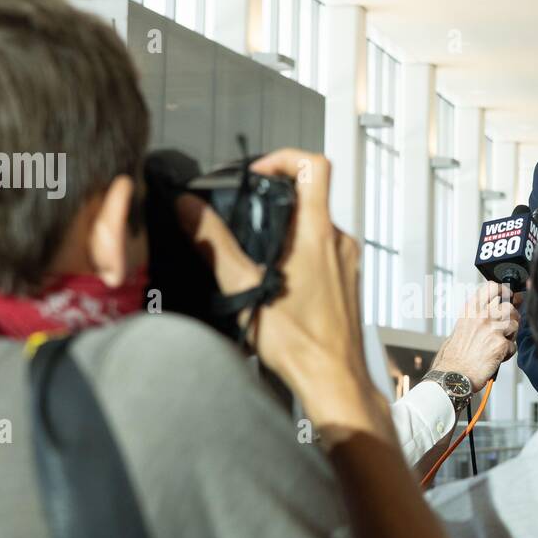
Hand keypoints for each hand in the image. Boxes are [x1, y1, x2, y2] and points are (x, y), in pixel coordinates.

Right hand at [175, 149, 382, 433]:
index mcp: (317, 233)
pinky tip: (276, 282)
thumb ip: (214, 244)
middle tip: (245, 218)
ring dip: (286, 231)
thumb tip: (188, 208)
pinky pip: (324, 252)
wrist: (334, 379)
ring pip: (316, 227)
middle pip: (310, 197)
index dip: (284, 158)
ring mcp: (348, 262)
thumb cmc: (298, 341)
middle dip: (275, 201)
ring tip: (255, 255)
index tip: (258, 174)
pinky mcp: (348, 282)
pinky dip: (299, 254)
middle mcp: (339, 241)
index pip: (314, 166)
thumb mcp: (243, 288)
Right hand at [432, 281, 520, 392]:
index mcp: (471, 310)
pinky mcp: (500, 344)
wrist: (453, 375)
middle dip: (511, 317)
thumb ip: (476, 317)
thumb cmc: (453, 356)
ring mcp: (492, 329)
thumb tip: (494, 309)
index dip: (504, 291)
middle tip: (506, 327)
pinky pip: (513, 345)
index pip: (493, 287)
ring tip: (497, 345)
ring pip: (514, 324)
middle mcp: (482, 316)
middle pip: (509, 306)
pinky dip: (507, 353)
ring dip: (510, 336)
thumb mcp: (460, 328)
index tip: (508, 295)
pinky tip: (496, 357)